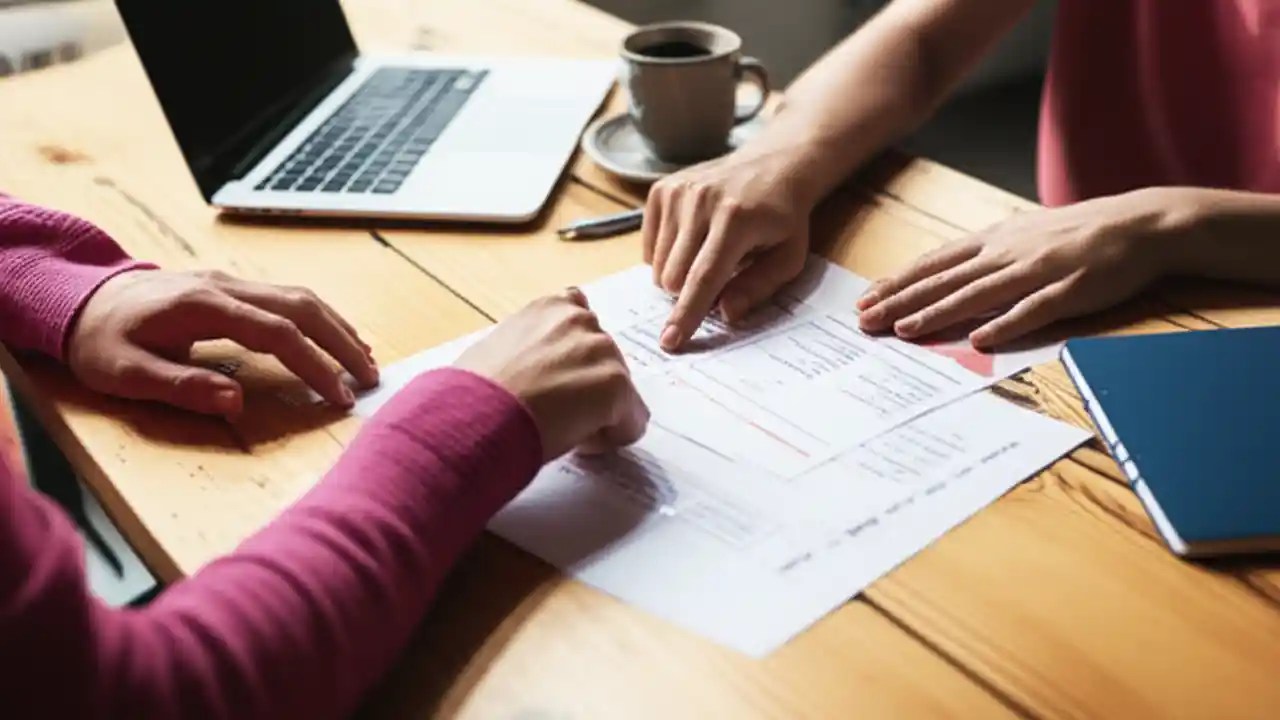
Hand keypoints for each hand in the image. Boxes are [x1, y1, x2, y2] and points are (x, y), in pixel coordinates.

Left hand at [69, 270, 378, 414]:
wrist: (79, 298)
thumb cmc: (101, 342)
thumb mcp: (126, 374)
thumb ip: (181, 386)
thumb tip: (236, 402)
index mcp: (205, 307)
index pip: (278, 334)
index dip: (315, 365)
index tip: (340, 397)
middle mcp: (226, 287)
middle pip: (303, 307)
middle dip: (343, 343)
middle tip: (372, 379)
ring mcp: (232, 282)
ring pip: (301, 297)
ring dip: (338, 327)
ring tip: (366, 362)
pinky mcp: (233, 287)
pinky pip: (288, 297)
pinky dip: (320, 318)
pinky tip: (336, 338)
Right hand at [454, 288, 648, 461]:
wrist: (472, 417)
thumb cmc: (472, 393)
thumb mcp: (499, 349)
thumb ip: (532, 347)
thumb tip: (537, 373)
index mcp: (551, 307)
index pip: (583, 326)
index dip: (572, 363)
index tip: (551, 384)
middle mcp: (581, 320)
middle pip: (606, 362)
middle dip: (586, 389)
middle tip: (551, 412)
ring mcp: (602, 351)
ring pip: (621, 394)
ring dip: (598, 414)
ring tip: (557, 426)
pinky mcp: (616, 386)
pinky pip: (631, 424)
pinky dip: (611, 439)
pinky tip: (575, 440)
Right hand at [644, 143, 815, 350]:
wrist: (774, 165)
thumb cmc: (783, 218)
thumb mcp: (788, 258)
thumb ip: (758, 288)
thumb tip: (724, 313)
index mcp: (736, 220)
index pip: (704, 278)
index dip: (687, 314)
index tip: (670, 342)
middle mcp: (701, 201)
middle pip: (674, 277)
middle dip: (690, 294)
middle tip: (718, 279)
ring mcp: (677, 192)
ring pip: (658, 265)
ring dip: (679, 274)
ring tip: (708, 253)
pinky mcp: (662, 190)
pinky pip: (648, 246)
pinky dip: (667, 255)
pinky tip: (692, 240)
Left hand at [857, 189, 1182, 347]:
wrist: (1141, 224)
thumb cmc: (1079, 233)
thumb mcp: (1024, 235)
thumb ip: (986, 257)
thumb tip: (947, 276)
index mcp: (995, 240)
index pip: (934, 263)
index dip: (898, 282)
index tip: (865, 299)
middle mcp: (1008, 253)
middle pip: (944, 279)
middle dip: (901, 301)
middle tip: (865, 321)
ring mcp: (1038, 271)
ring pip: (977, 295)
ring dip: (938, 313)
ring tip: (905, 331)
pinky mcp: (1070, 290)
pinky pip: (1033, 310)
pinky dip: (1005, 325)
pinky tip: (979, 339)